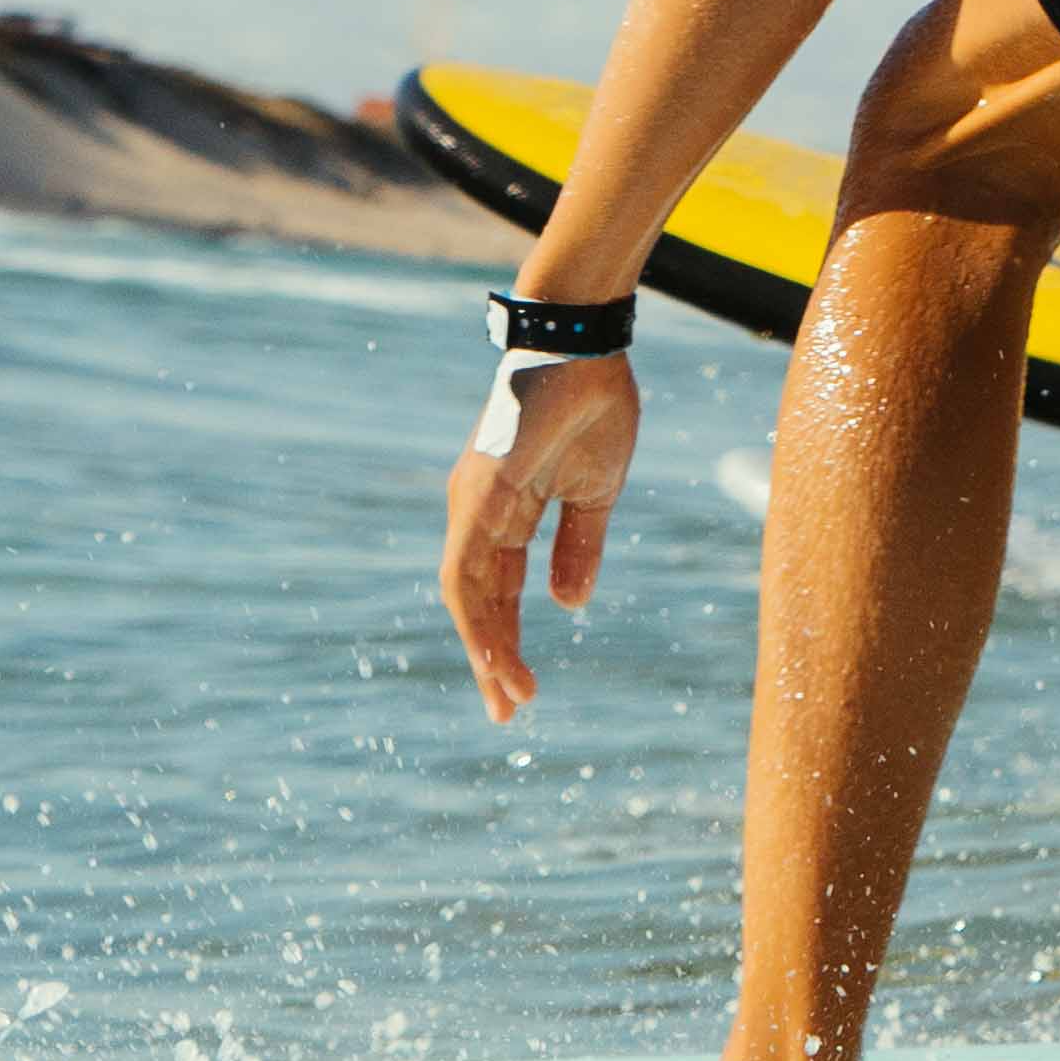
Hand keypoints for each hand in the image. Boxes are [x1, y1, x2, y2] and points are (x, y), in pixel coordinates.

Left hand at [443, 353, 639, 721]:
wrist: (584, 347)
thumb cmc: (593, 407)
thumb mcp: (594, 493)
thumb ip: (579, 547)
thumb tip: (569, 604)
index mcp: (505, 513)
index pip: (500, 592)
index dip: (507, 640)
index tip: (522, 690)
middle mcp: (477, 513)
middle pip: (475, 602)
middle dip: (490, 660)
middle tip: (507, 713)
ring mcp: (473, 504)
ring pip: (465, 594)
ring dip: (484, 649)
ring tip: (508, 696)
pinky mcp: (480, 494)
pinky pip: (468, 568)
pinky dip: (477, 615)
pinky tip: (493, 651)